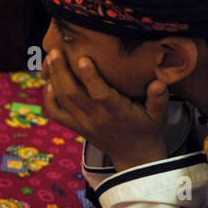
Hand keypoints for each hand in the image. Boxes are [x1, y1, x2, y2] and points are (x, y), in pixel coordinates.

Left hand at [41, 49, 168, 170]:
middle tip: (55, 51)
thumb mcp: (159, 115)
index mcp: (116, 113)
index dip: (90, 76)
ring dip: (53, 78)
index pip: (99, 94)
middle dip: (61, 71)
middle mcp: (95, 118)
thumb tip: (159, 82)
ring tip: (49, 58)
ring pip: (61, 101)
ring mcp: (82, 123)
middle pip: (72, 94)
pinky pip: (56, 113)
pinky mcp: (76, 127)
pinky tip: (48, 82)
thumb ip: (159, 99)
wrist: (134, 156)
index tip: (82, 58)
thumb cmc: (147, 129)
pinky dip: (48, 98)